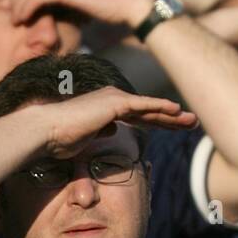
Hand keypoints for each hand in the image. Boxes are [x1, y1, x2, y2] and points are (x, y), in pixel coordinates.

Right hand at [37, 87, 196, 157]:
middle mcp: (113, 99)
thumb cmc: (59, 138)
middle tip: (192, 122)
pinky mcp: (115, 103)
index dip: (159, 121)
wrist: (44, 132)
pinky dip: (161, 107)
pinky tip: (177, 110)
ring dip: (173, 115)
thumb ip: (101, 130)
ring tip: (192, 121)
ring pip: (151, 108)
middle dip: (172, 118)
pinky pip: (144, 105)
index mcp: (107, 107)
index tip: (176, 127)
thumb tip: (113, 130)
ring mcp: (115, 99)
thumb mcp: (87, 136)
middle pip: (150, 111)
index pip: (140, 116)